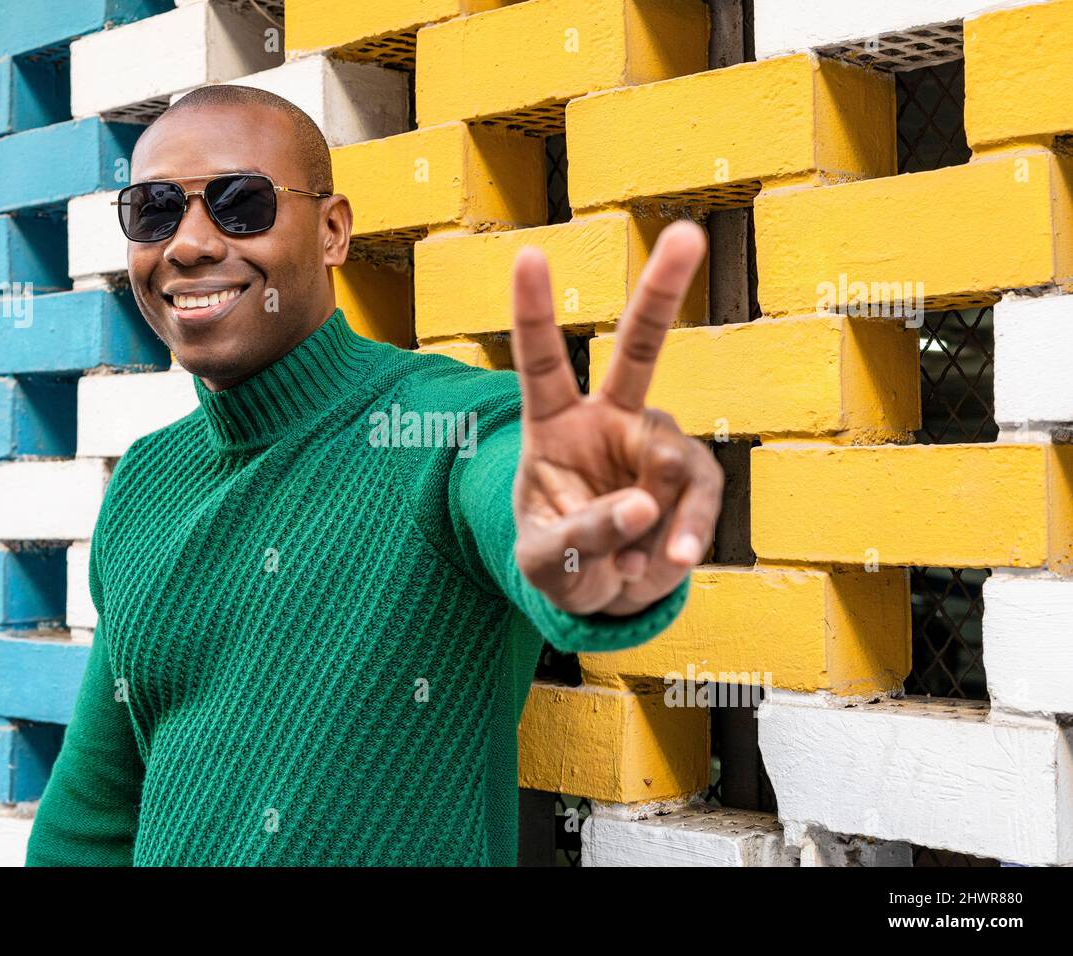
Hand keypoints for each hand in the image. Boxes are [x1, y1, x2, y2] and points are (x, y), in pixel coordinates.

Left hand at [509, 219, 722, 616]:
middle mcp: (610, 420)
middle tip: (689, 236)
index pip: (542, 362)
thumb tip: (643, 505)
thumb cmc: (562, 563)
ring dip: (650, 523)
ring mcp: (658, 446)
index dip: (535, 311)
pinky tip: (671, 560)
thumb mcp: (547, 562)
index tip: (531, 255)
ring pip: (669, 463)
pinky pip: (699, 500)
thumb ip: (581, 536)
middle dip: (664, 291)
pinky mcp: (696, 479)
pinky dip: (685, 537)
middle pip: (639, 350)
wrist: (607, 594)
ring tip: (624, 567)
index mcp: (554, 425)